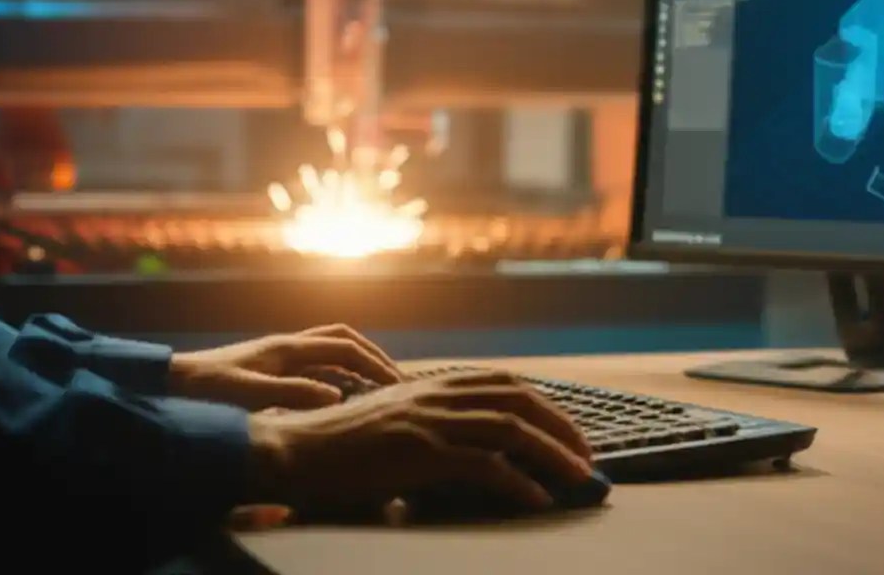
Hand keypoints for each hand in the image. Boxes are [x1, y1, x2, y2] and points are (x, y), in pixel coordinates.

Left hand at [168, 324, 403, 410]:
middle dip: (372, 356)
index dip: (374, 365)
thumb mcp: (248, 395)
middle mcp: (286, 345)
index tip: (396, 385)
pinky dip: (337, 374)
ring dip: (356, 362)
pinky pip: (316, 363)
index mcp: (286, 348)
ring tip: (375, 386)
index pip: (345, 349)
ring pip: (330, 348)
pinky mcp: (270, 367)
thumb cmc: (203, 391)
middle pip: (343, 338)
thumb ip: (292, 394)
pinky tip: (340, 396)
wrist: (167, 383)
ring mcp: (278, 354)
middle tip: (395, 380)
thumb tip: (338, 397)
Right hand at [245, 370, 594, 513]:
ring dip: (553, 454)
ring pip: (511, 428)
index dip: (544, 404)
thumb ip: (436, 427)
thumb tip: (478, 454)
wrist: (297, 449)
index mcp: (434, 385)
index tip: (568, 430)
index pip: (505, 383)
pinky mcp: (420, 452)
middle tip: (586, 456)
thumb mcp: (397, 423)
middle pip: (518, 399)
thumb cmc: (343, 446)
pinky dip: (519, 482)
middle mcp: (437, 395)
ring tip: (578, 478)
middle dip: (561, 426)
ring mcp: (430, 421)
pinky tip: (538, 499)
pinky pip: (484, 465)